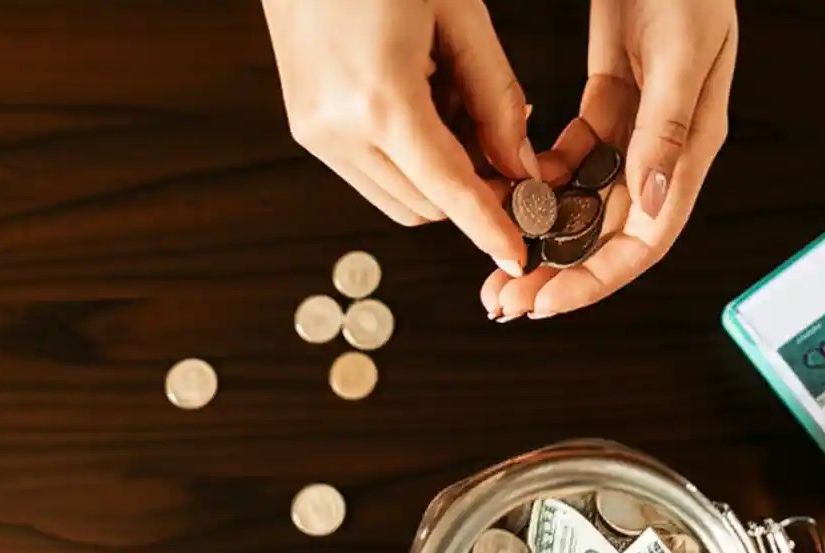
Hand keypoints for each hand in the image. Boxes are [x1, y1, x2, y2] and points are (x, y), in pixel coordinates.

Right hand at [260, 0, 540, 275]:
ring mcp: (313, 132)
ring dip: (440, 179)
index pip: (449, 190)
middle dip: (473, 195)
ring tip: (457, 110)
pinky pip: (373, 173)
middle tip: (509, 153)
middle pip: (427, 206)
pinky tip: (425, 107)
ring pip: (400, 198)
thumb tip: (519, 168)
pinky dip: (410, 162)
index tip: (519, 256)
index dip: (490, 227)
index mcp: (379, 101)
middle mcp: (336, 130)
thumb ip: (497, 99)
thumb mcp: (459, 15)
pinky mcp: (305, 127)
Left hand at [481, 0, 736, 319]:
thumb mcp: (682, 53)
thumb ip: (668, 129)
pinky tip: (512, 187)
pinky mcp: (611, 103)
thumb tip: (652, 201)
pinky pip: (574, 158)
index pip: (647, 238)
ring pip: (587, 202)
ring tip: (502, 255)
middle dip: (559, 270)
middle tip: (509, 298)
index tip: (550, 300)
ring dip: (545, 233)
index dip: (598, 278)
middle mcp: (663, 149)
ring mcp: (636, 128)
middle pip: (610, 232)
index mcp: (692, 148)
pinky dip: (542, 177)